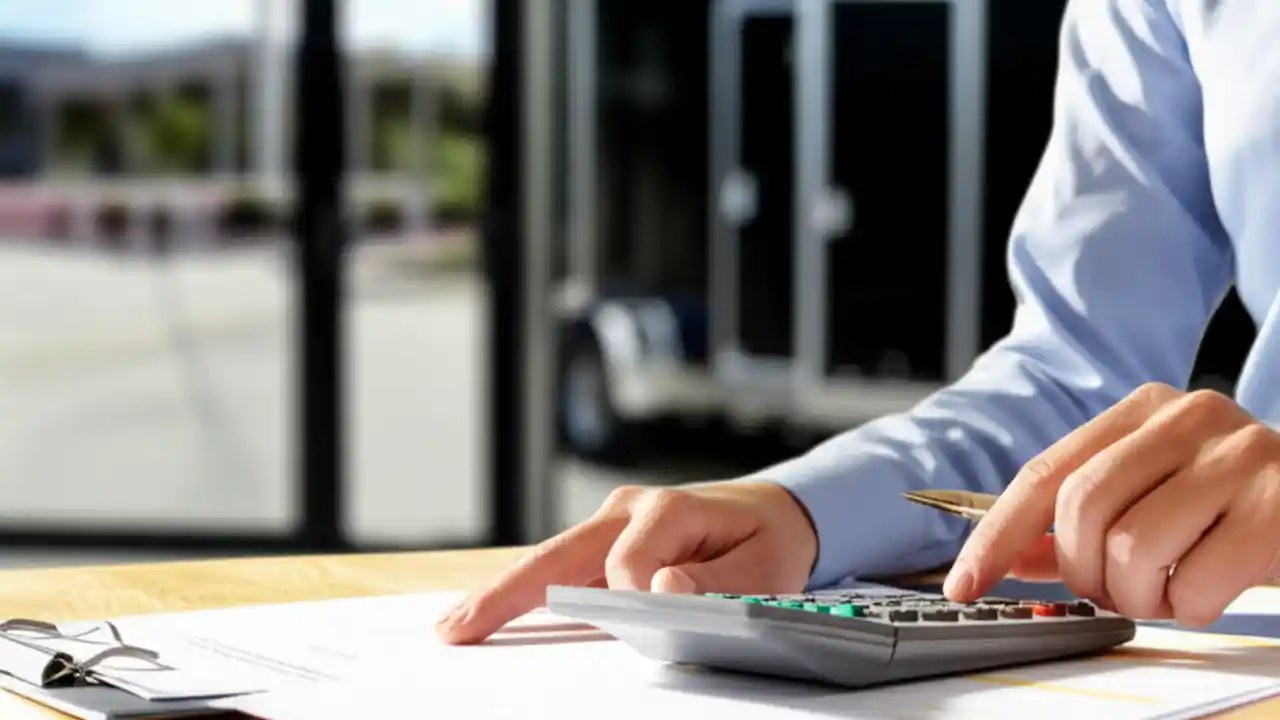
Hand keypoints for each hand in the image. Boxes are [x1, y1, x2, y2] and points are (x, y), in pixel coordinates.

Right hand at [435, 481, 817, 643]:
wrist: (771, 516)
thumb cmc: (767, 543)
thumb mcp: (764, 567)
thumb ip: (717, 582)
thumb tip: (658, 589)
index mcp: (666, 509)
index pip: (626, 562)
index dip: (630, 598)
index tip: (648, 617)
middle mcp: (627, 510)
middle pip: (557, 554)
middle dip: (508, 592)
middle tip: (458, 627)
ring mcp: (610, 524)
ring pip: (548, 560)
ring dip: (502, 593)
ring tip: (456, 625)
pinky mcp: (604, 542)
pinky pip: (560, 568)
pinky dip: (523, 590)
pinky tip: (489, 611)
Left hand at [944, 383, 1279, 625]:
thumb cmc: (1232, 503)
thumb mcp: (1154, 494)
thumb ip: (1080, 521)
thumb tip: (1008, 558)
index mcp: (1143, 409)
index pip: (1044, 474)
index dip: (997, 535)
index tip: (964, 582)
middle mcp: (1189, 418)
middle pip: (1082, 510)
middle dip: (1082, 571)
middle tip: (1110, 589)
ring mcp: (1238, 457)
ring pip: (1132, 549)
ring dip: (1138, 594)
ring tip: (1166, 587)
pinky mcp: (1278, 508)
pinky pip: (1193, 583)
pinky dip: (1187, 607)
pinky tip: (1208, 589)